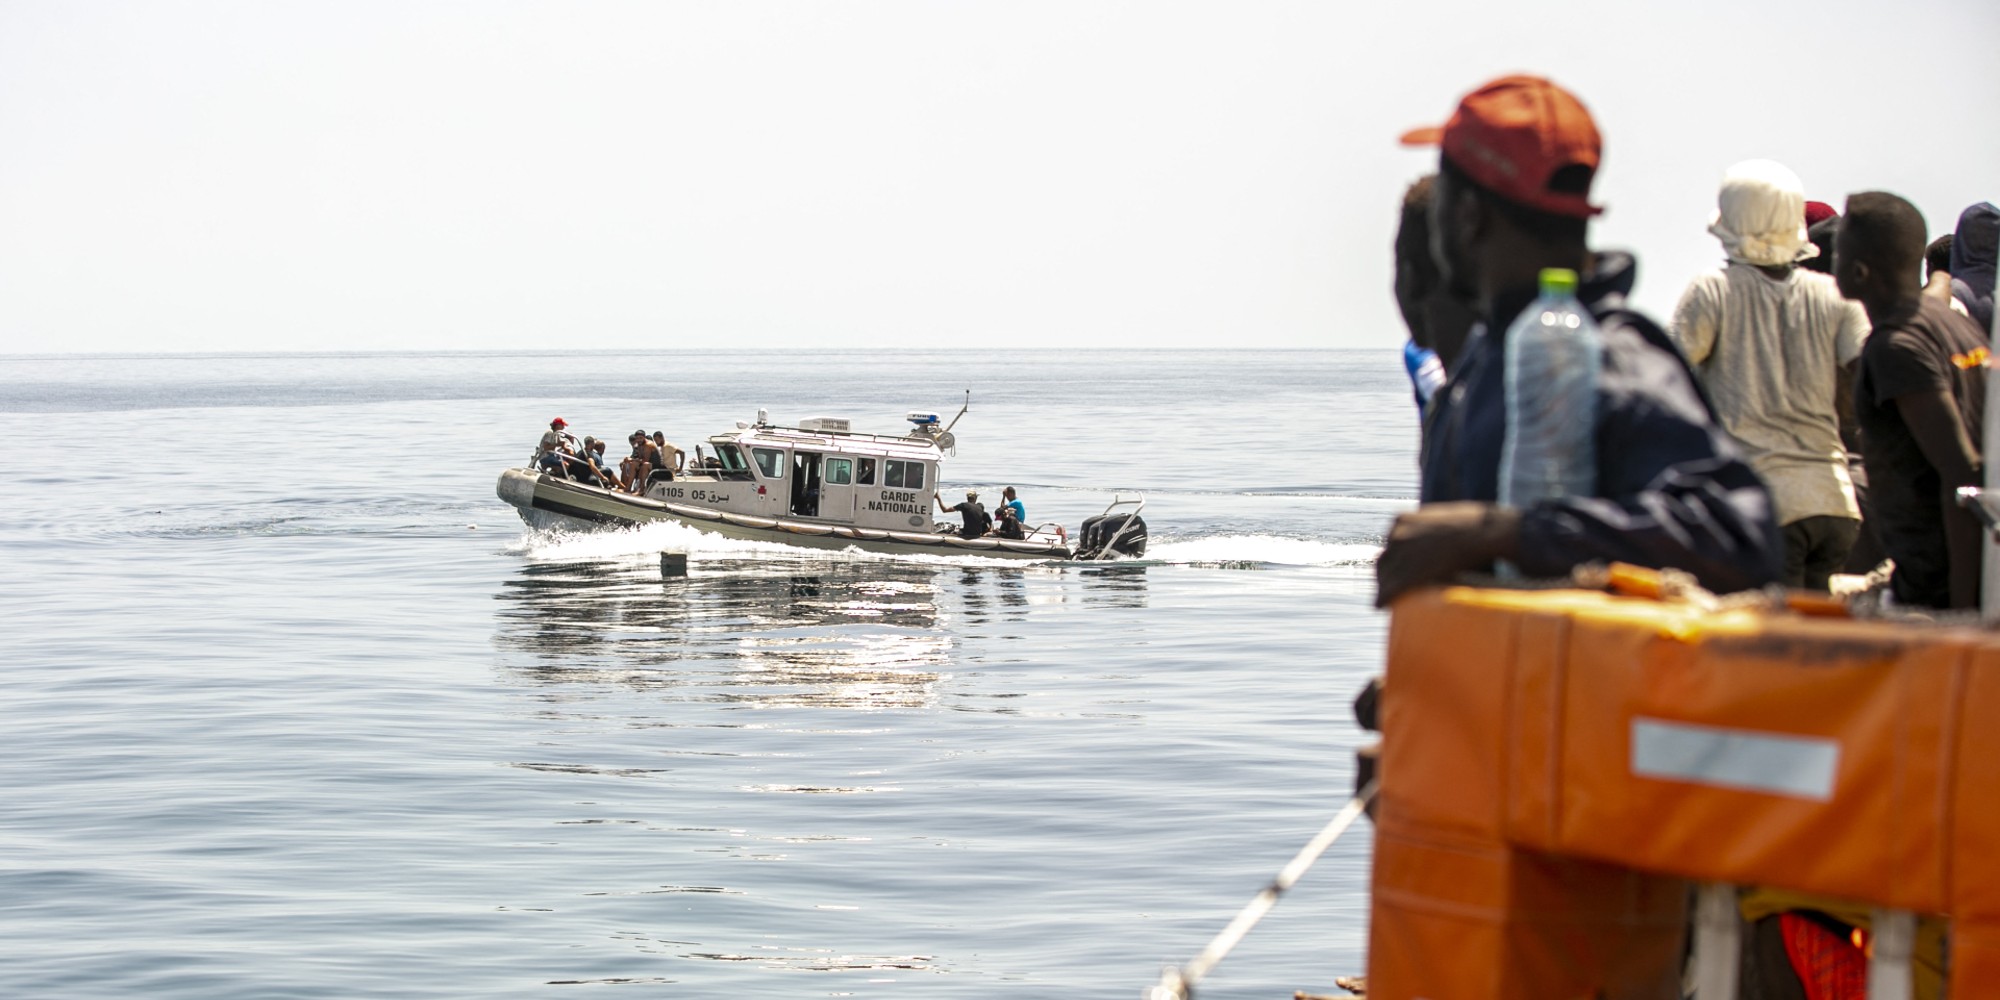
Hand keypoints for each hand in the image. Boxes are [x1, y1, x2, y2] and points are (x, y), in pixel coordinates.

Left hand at [1374, 502, 1521, 607]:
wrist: (1484, 530)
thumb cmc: (1476, 526)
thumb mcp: (1447, 520)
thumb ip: (1438, 530)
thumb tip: (1446, 541)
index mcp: (1404, 519)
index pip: (1389, 544)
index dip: (1390, 560)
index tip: (1393, 571)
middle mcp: (1397, 534)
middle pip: (1383, 560)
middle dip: (1384, 576)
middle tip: (1388, 589)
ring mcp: (1402, 553)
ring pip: (1384, 575)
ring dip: (1384, 589)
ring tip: (1385, 601)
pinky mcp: (1411, 571)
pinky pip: (1392, 587)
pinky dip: (1384, 598)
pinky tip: (1381, 606)